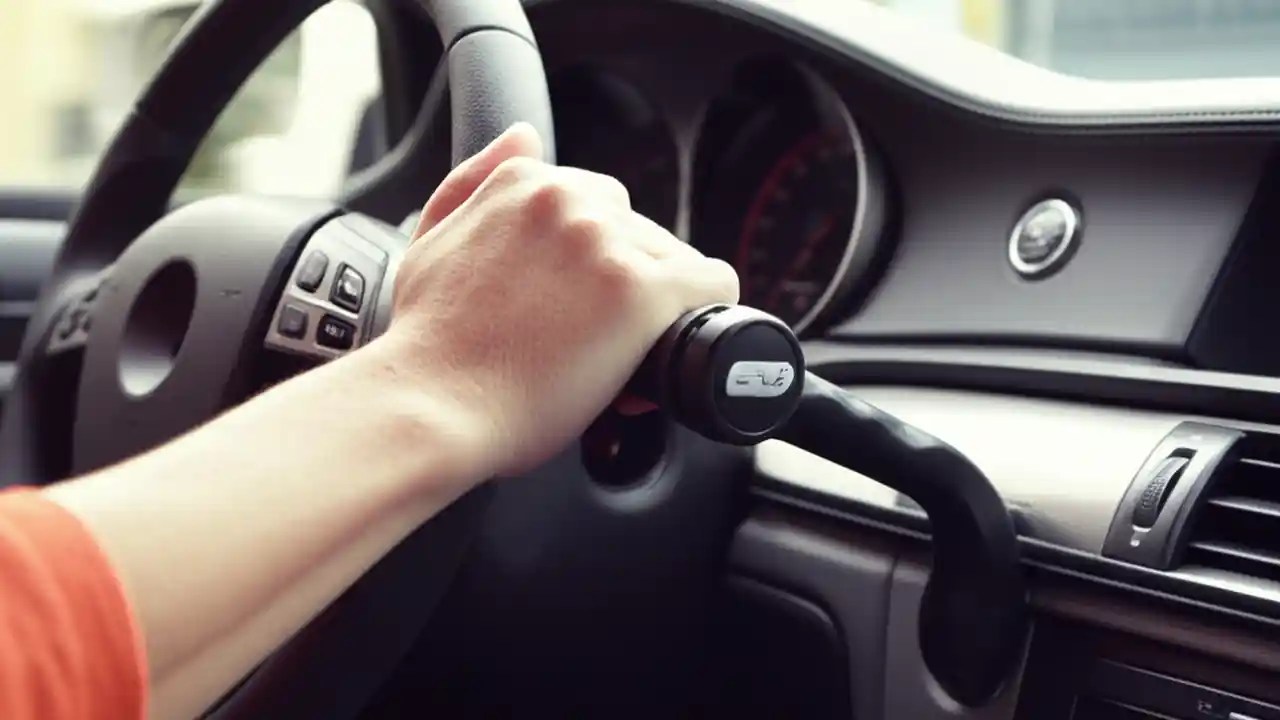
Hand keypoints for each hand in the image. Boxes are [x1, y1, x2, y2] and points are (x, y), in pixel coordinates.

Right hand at [380, 123, 738, 477]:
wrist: (433, 408)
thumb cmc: (429, 344)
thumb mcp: (432, 242)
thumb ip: (476, 182)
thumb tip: (524, 136)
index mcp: (522, 182)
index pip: (594, 205)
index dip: (590, 262)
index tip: (575, 304)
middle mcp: (568, 199)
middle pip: (637, 234)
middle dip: (623, 283)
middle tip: (593, 340)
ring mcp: (607, 243)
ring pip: (673, 262)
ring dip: (656, 307)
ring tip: (616, 358)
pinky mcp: (642, 292)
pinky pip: (713, 285)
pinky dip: (705, 315)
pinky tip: (675, 344)